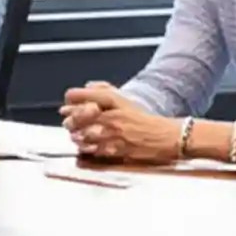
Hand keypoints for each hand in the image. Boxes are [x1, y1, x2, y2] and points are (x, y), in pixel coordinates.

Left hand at [60, 82, 180, 162]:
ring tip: (79, 135)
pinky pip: (93, 150)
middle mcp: (111, 115)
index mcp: (112, 99)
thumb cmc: (144, 119)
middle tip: (70, 122)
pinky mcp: (116, 150)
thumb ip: (103, 90)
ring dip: (77, 135)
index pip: (78, 95)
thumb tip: (86, 86)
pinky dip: (88, 148)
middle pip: (76, 117)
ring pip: (81, 134)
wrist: (167, 136)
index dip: (71, 100)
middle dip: (70, 120)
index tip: (68, 105)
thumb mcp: (124, 99)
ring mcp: (113, 134)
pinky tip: (91, 146)